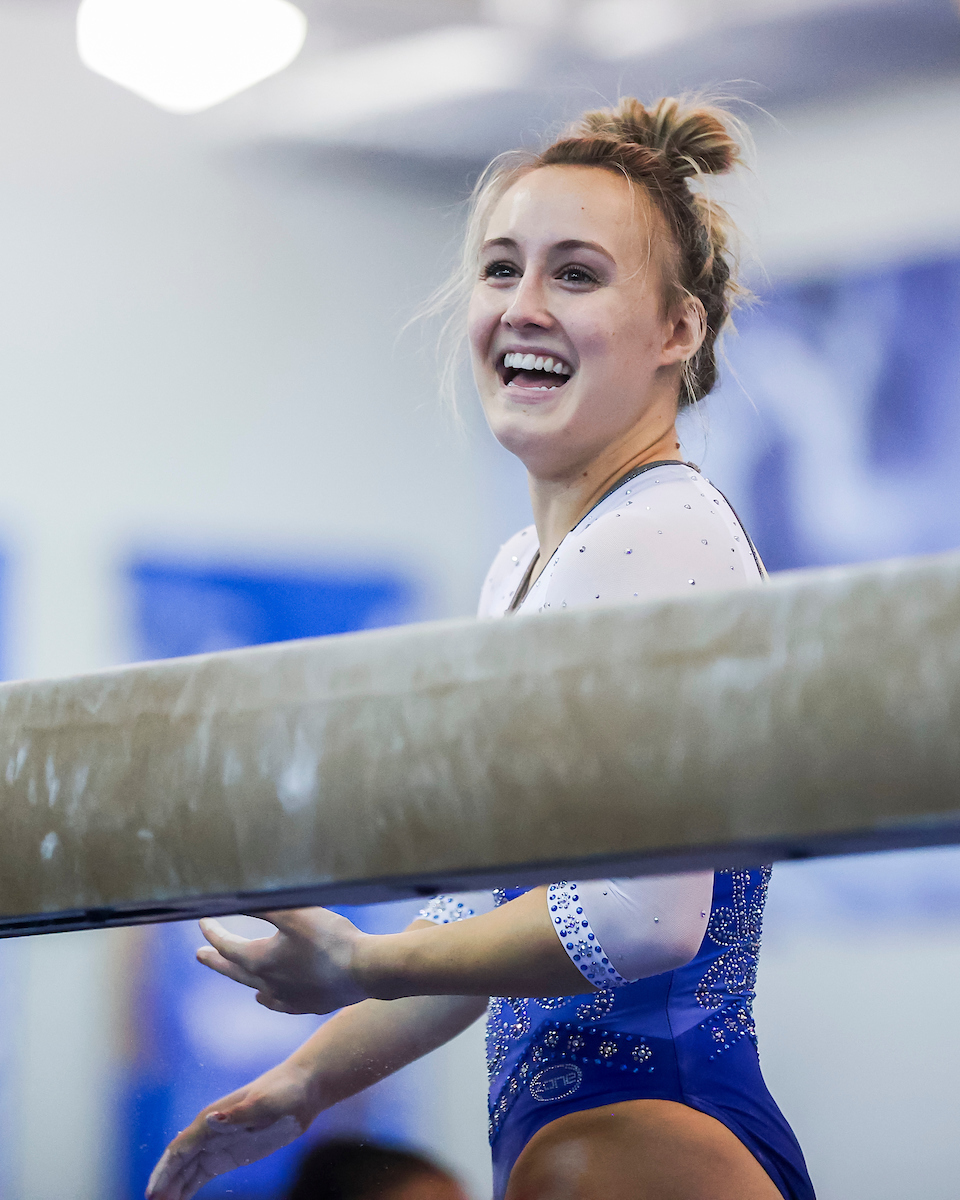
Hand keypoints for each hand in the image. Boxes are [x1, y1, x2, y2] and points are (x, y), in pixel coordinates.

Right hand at [145, 1061, 314, 1199]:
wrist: (303, 1090)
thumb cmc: (284, 1092)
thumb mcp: (264, 1102)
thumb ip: (238, 1113)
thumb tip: (210, 1118)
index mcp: (212, 1118)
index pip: (179, 1149)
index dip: (164, 1172)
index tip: (152, 1194)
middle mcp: (209, 1131)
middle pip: (178, 1162)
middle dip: (163, 1184)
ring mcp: (217, 1144)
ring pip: (186, 1171)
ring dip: (172, 1189)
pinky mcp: (228, 1155)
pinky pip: (200, 1175)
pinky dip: (187, 1189)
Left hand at [196, 908, 369, 1014]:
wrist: (365, 970)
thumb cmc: (330, 937)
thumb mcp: (294, 912)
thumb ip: (262, 905)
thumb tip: (232, 899)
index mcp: (260, 960)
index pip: (227, 946)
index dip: (213, 932)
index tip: (203, 921)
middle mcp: (268, 984)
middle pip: (234, 970)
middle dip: (216, 960)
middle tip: (199, 955)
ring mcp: (287, 998)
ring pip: (255, 988)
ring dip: (241, 977)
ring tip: (234, 973)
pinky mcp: (306, 1005)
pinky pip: (277, 1003)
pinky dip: (267, 998)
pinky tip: (266, 998)